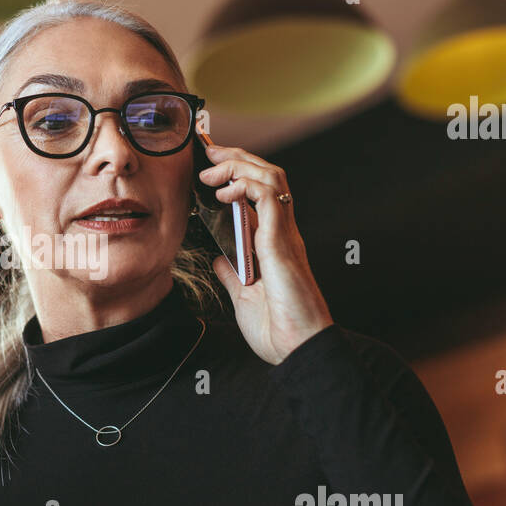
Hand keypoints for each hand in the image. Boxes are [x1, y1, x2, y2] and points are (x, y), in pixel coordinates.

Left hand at [198, 143, 334, 364]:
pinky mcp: (282, 243)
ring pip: (271, 178)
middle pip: (267, 175)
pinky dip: (247, 186)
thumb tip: (219, 256)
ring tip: (213, 171)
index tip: (209, 166)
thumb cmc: (278, 328)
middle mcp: (282, 233)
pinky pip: (270, 199)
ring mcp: (285, 235)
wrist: (297, 349)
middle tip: (208, 155)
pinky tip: (226, 192)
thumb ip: (233, 273)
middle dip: (236, 158)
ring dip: (240, 166)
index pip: (259, 192)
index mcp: (274, 242)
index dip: (237, 172)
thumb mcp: (244, 295)